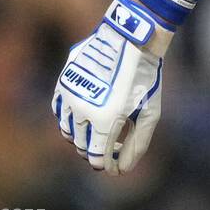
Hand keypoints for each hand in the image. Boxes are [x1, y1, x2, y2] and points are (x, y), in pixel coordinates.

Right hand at [51, 0, 165, 174]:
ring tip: (99, 134)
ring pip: (68, 131)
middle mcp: (82, 110)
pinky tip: (86, 118)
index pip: (96, 157)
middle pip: (82, 146)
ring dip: (82, 138)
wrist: (130, 39)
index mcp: (105, 120)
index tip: (113, 166)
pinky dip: (70, 121)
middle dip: (95, 153)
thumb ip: (137, 144)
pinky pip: (60, 112)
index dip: (106, 166)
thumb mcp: (149, 113)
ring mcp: (69, 96)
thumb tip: (122, 170)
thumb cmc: (144, 77)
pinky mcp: (63, 83)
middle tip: (110, 150)